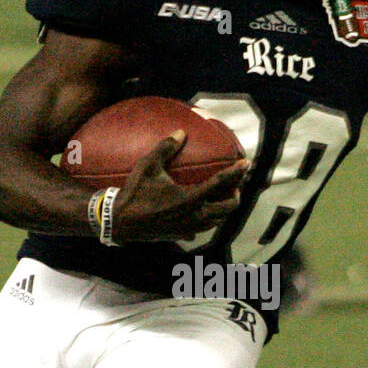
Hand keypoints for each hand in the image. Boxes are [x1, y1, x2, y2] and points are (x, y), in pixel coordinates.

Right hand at [111, 131, 248, 242]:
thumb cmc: (135, 192)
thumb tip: (181, 132)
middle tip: (233, 185)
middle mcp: (194, 215)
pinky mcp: (182, 235)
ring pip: (217, 221)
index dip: (236, 172)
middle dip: (235, 196)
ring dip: (223, 210)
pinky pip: (202, 229)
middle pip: (227, 208)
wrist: (121, 222)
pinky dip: (207, 220)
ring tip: (222, 198)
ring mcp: (189, 228)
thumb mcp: (148, 166)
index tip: (246, 163)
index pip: (220, 183)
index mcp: (190, 197)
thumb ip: (166, 148)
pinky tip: (201, 213)